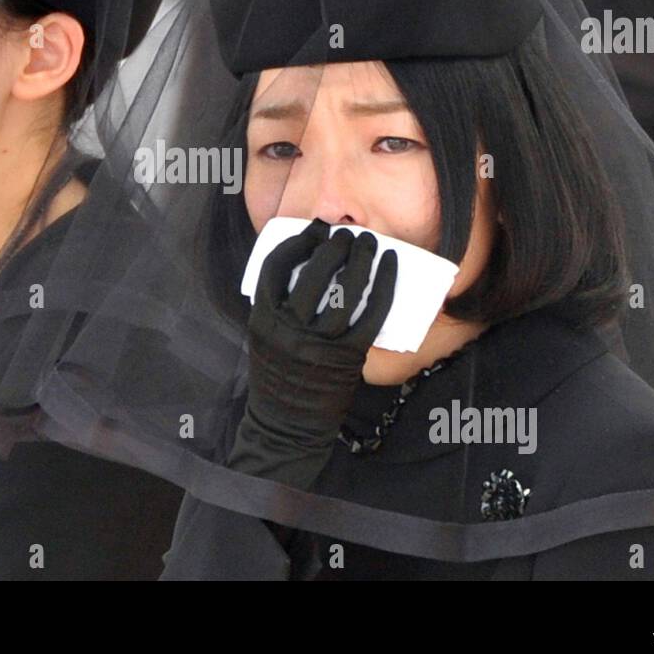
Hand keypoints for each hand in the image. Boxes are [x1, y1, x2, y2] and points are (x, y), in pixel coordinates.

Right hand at [227, 218, 398, 487]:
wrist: (287, 422)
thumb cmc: (276, 375)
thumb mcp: (263, 335)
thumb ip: (278, 303)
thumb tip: (306, 264)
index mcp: (264, 318)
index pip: (277, 267)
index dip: (297, 243)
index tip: (313, 231)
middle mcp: (291, 328)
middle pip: (315, 273)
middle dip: (334, 246)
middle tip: (346, 234)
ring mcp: (321, 342)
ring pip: (346, 291)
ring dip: (362, 260)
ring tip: (369, 243)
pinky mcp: (349, 354)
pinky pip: (372, 313)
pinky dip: (384, 286)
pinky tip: (391, 265)